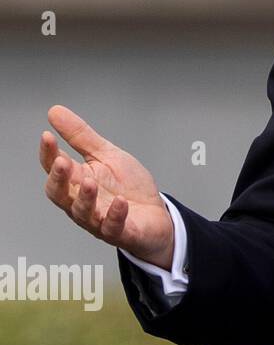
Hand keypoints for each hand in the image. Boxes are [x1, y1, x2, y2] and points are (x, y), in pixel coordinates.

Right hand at [39, 105, 175, 268]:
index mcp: (77, 181)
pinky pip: (113, 227)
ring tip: (90, 181)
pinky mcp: (121, 232)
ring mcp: (99, 220)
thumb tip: (55, 111)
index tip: (47, 136)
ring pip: (82, 213)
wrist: (156, 215)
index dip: (48, 154)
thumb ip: (81, 137)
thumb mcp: (106, 156)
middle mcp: (82, 203)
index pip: (54, 168)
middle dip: (58, 179)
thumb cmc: (127, 187)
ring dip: (85, 198)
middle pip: (60, 194)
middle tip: (61, 163)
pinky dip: (115, 215)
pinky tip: (121, 202)